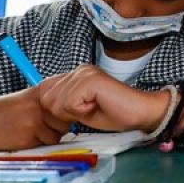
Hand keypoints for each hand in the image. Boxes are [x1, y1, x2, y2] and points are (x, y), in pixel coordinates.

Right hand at [0, 89, 71, 150]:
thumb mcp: (24, 101)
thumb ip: (45, 106)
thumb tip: (72, 117)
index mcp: (42, 91)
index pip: (70, 105)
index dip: (67, 115)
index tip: (58, 119)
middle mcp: (41, 103)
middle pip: (67, 122)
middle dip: (56, 129)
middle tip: (35, 127)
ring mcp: (35, 119)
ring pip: (57, 136)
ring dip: (45, 139)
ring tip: (24, 132)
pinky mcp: (27, 135)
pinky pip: (44, 145)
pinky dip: (34, 145)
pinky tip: (18, 138)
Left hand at [37, 64, 170, 132]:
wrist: (139, 113)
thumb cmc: (114, 113)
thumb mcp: (80, 109)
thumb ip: (63, 103)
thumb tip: (44, 104)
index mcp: (76, 74)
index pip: (45, 90)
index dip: (56, 108)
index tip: (77, 112)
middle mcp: (79, 69)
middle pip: (47, 98)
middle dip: (64, 112)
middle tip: (87, 110)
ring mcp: (85, 73)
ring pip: (56, 102)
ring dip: (74, 113)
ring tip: (94, 107)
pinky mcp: (90, 80)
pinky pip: (69, 104)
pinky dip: (81, 112)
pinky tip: (97, 106)